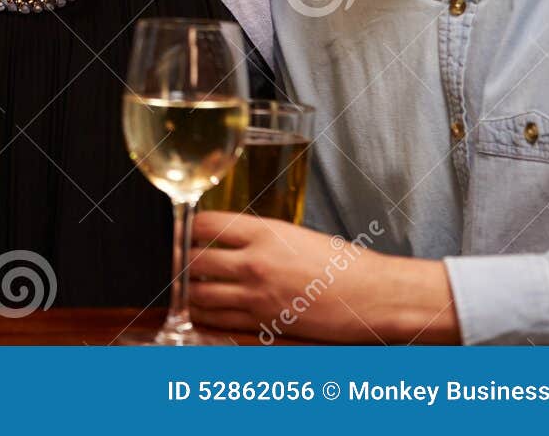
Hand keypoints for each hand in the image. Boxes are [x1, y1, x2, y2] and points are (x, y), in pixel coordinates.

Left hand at [185, 212, 458, 343]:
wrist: (371, 295)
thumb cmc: (340, 264)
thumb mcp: (293, 234)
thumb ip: (256, 235)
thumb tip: (225, 237)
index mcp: (263, 232)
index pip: (203, 224)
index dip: (186, 228)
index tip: (182, 231)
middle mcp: (254, 262)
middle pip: (192, 259)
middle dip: (180, 260)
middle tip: (177, 260)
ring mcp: (256, 295)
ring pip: (198, 293)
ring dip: (188, 289)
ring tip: (187, 285)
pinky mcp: (262, 322)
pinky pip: (217, 320)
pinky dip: (203, 314)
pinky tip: (203, 308)